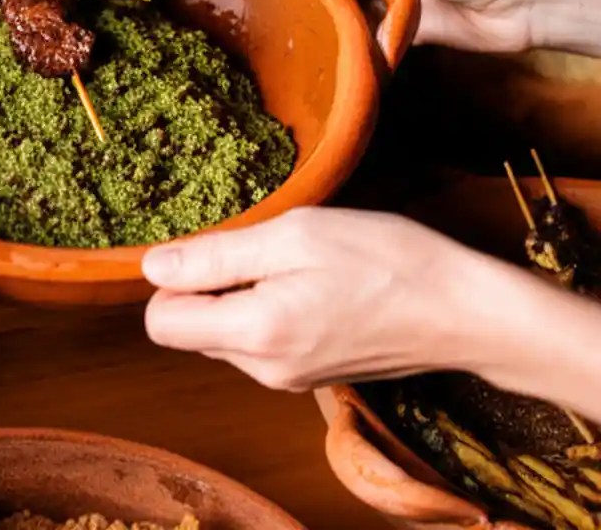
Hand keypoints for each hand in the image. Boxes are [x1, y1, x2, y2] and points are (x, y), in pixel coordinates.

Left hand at [141, 207, 525, 391]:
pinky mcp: (307, 377)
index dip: (172, 280)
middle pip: (189, 328)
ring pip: (223, 334)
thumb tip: (152, 266)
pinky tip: (314, 288)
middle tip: (265, 252)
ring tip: (297, 268)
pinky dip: (268, 312)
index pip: (160, 322)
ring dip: (240, 298)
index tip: (214, 250)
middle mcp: (262, 368)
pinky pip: (258, 343)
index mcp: (254, 333)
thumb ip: (216, 255)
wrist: (464, 312)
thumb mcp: (295, 236)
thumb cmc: (387, 262)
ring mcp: (285, 379)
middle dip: (207, 287)